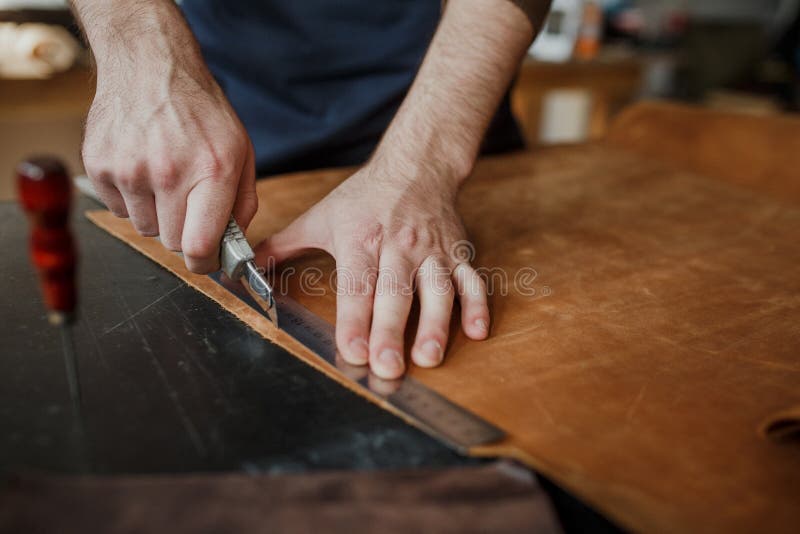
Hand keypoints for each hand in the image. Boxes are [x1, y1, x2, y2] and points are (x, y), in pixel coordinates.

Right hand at [82, 49, 256, 272]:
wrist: (151, 66)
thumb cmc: (201, 110)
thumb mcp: (241, 151)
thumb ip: (243, 203)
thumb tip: (235, 245)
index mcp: (211, 171)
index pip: (200, 247)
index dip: (206, 264)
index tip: (208, 261)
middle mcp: (168, 173)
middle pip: (172, 243)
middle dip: (184, 232)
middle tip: (189, 202)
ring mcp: (129, 170)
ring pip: (145, 228)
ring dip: (157, 214)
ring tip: (164, 177)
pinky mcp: (99, 166)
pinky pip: (119, 209)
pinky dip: (132, 198)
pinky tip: (142, 166)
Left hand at [255, 155, 489, 378]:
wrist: (415, 166)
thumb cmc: (365, 198)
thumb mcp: (321, 216)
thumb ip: (283, 245)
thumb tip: (245, 267)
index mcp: (362, 240)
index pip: (358, 285)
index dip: (355, 320)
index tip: (352, 350)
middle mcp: (399, 247)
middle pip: (396, 293)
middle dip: (392, 331)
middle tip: (388, 367)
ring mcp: (433, 251)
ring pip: (438, 290)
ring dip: (436, 324)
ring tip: (429, 357)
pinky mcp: (458, 253)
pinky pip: (472, 280)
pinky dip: (477, 306)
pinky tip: (477, 332)